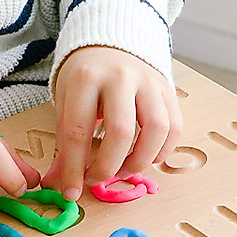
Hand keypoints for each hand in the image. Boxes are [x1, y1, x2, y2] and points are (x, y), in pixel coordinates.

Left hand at [40, 46, 183, 200]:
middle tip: (98, 179)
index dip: (74, 168)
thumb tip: (61, 185)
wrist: (111, 44)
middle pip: (121, 132)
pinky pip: (174, 127)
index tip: (71, 192)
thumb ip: (65, 143)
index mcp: (86, 79)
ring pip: (156, 130)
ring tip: (123, 170)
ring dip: (139, 161)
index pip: (78, 131)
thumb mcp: (66, 102)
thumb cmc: (86, 78)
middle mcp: (120, 77)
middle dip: (108, 167)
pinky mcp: (168, 89)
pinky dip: (162, 151)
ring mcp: (149, 81)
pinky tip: (145, 157)